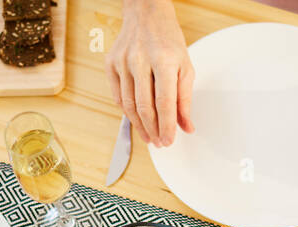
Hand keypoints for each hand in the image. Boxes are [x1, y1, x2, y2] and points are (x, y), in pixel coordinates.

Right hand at [106, 0, 193, 146]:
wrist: (146, 13)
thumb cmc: (168, 40)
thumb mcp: (185, 66)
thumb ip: (185, 98)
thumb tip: (186, 126)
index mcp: (164, 59)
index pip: (165, 102)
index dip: (167, 125)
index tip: (169, 140)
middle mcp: (141, 60)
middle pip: (145, 106)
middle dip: (153, 130)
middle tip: (159, 143)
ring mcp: (123, 61)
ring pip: (129, 104)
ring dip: (139, 125)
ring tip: (149, 137)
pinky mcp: (111, 63)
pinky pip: (118, 96)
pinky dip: (127, 112)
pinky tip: (136, 121)